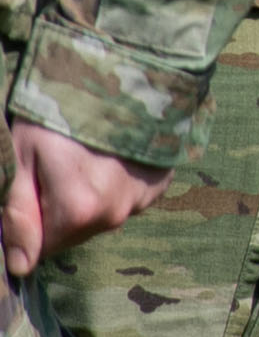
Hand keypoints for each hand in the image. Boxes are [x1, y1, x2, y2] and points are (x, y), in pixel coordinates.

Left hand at [3, 125, 163, 275]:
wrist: (122, 70)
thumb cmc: (59, 113)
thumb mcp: (23, 159)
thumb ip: (19, 215)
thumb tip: (21, 266)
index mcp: (79, 211)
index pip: (42, 249)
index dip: (29, 224)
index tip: (28, 189)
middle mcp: (116, 213)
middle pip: (75, 232)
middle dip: (59, 211)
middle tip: (54, 167)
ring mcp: (142, 199)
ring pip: (101, 216)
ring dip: (88, 197)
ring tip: (85, 156)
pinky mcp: (160, 184)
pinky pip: (127, 198)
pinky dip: (114, 184)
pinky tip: (110, 155)